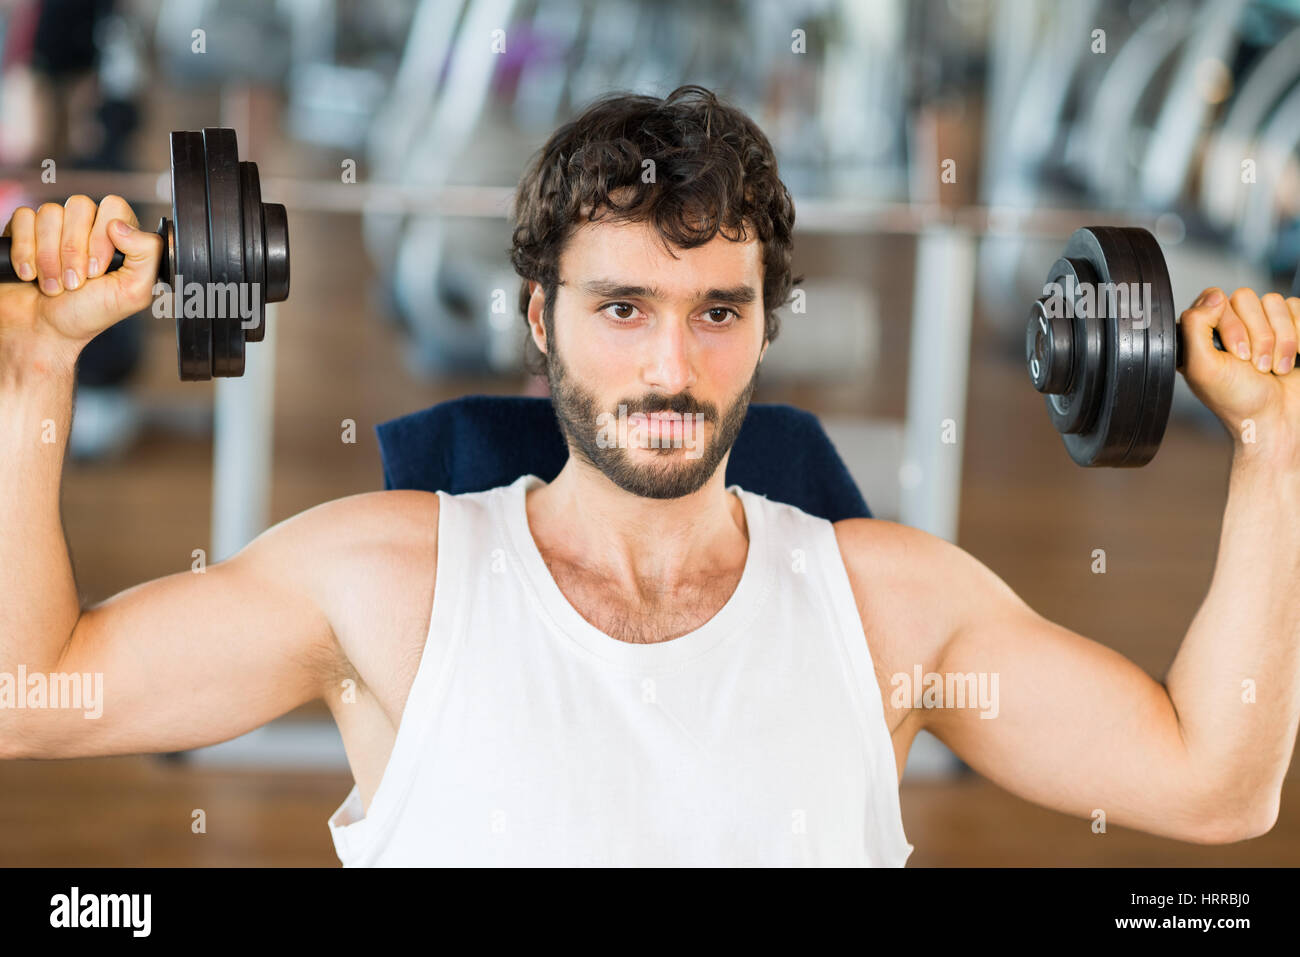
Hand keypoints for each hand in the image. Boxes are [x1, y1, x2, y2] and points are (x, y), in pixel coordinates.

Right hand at [0, 195, 161, 362]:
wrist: (43, 331)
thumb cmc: (88, 314)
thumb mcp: (132, 293)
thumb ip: (147, 256)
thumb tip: (123, 225)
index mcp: (117, 237)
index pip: (114, 207)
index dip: (102, 236)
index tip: (96, 270)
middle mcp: (86, 226)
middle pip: (79, 206)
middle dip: (73, 250)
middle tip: (74, 283)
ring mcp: (54, 227)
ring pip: (49, 213)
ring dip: (48, 257)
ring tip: (54, 286)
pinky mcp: (24, 230)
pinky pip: (23, 218)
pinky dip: (24, 252)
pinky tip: (30, 275)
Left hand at [1180, 287, 1299, 459]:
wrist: (1277, 421)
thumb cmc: (1238, 401)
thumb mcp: (1203, 367)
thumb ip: (1195, 327)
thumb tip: (1214, 296)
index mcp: (1203, 333)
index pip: (1215, 299)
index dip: (1231, 326)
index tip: (1237, 356)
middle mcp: (1230, 324)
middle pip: (1247, 298)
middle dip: (1258, 335)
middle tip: (1257, 366)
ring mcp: (1261, 325)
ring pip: (1275, 301)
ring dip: (1281, 339)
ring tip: (1274, 368)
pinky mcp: (1289, 327)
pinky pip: (1296, 307)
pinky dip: (1298, 335)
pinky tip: (1292, 359)